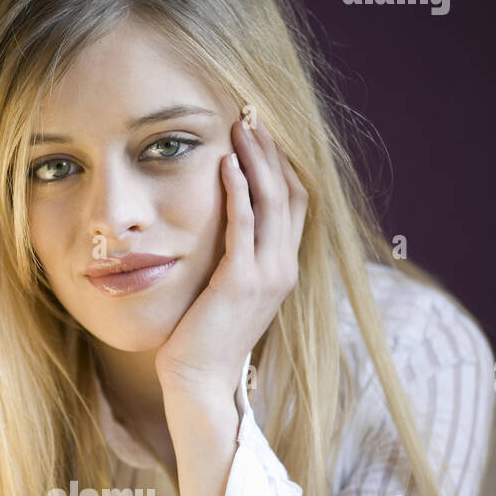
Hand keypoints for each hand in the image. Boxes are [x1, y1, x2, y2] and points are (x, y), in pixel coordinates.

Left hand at [154, 115, 307, 395]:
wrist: (199, 381)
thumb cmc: (204, 339)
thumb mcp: (227, 293)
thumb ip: (234, 260)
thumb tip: (223, 228)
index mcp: (284, 269)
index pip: (296, 204)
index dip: (282, 165)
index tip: (260, 134)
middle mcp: (284, 269)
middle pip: (291, 192)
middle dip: (272, 150)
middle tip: (252, 114)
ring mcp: (267, 275)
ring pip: (273, 201)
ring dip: (257, 159)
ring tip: (241, 126)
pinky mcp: (241, 281)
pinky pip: (245, 223)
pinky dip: (239, 189)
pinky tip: (226, 163)